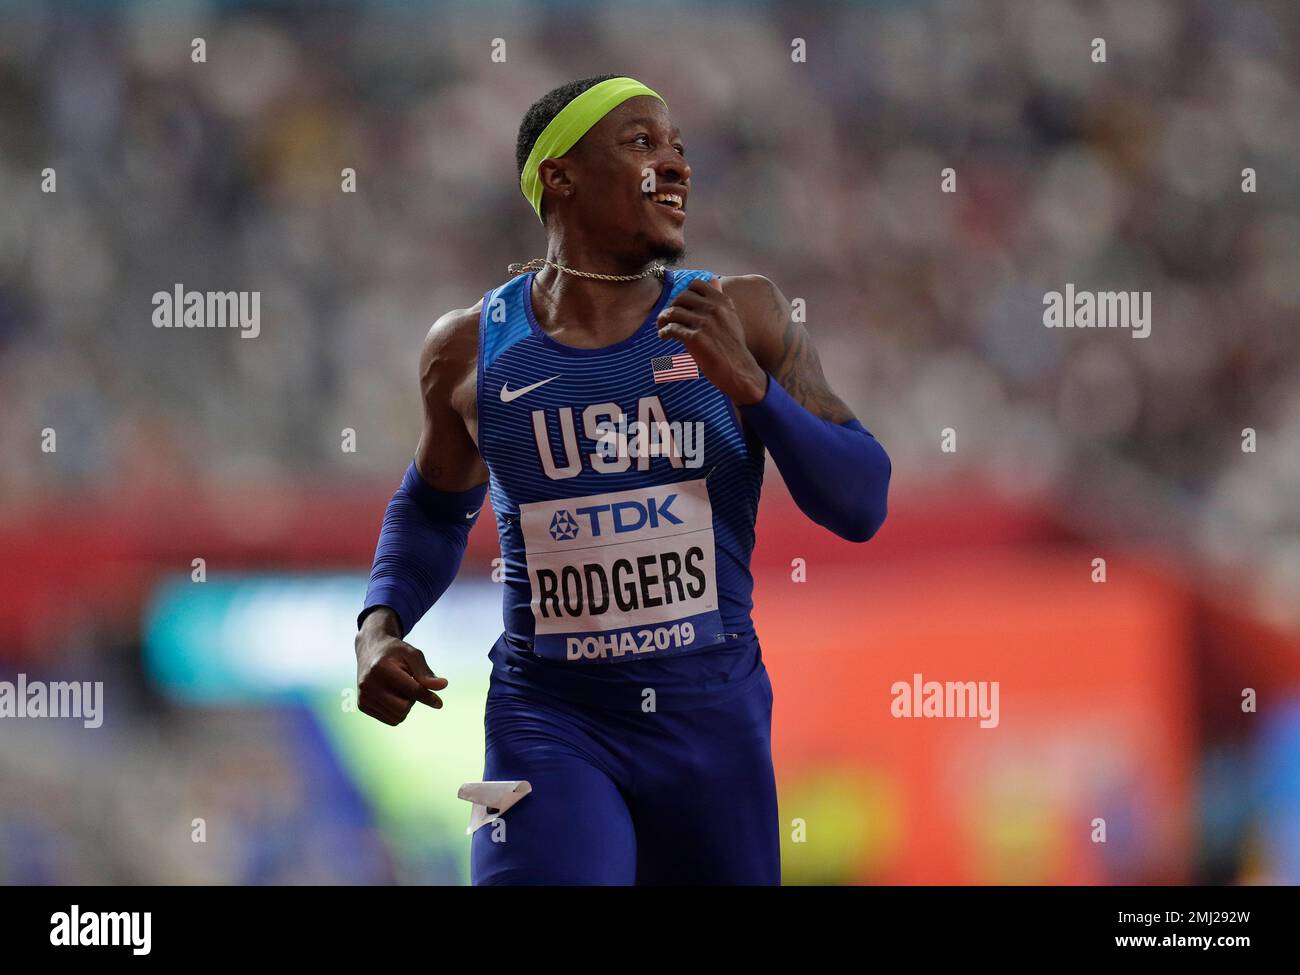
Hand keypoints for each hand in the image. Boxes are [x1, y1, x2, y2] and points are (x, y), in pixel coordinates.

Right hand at [355, 609, 447, 725]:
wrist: (370, 651)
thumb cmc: (395, 652)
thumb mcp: (412, 655)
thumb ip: (426, 672)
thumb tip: (443, 686)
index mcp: (381, 668)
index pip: (411, 690)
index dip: (428, 697)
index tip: (439, 703)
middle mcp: (368, 684)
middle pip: (404, 707)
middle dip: (413, 699)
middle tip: (409, 684)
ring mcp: (363, 696)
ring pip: (398, 717)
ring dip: (405, 705)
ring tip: (399, 688)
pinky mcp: (362, 705)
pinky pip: (391, 720)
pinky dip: (397, 711)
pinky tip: (392, 695)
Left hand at [656, 278, 767, 405]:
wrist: (739, 370)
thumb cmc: (733, 346)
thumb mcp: (731, 317)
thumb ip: (720, 298)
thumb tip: (714, 278)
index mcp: (722, 302)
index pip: (696, 285)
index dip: (685, 293)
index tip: (681, 305)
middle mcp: (713, 309)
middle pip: (681, 297)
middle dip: (672, 307)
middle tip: (668, 318)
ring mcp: (704, 323)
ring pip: (673, 312)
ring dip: (663, 319)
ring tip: (662, 327)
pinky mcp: (695, 338)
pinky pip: (671, 328)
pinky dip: (664, 332)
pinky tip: (664, 336)